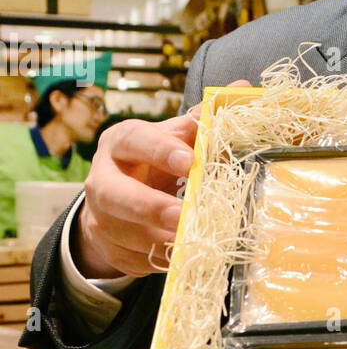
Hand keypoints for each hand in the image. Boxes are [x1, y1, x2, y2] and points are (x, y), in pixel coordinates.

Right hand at [75, 81, 250, 277]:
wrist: (118, 202)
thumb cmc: (155, 161)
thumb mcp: (174, 138)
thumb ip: (203, 119)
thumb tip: (242, 87)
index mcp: (121, 143)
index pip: (135, 140)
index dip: (160, 150)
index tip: (190, 161)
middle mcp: (102, 179)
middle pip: (115, 194)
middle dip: (148, 206)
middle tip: (182, 215)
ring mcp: (102, 217)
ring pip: (126, 233)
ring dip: (161, 240)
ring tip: (194, 242)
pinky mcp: (110, 248)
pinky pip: (136, 259)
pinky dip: (163, 260)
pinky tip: (186, 257)